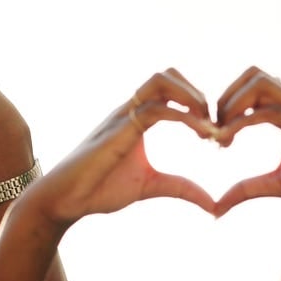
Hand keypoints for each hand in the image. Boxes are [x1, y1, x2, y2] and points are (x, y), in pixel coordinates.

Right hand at [22, 69, 215, 226]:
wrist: (65, 200)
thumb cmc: (99, 190)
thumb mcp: (150, 187)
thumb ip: (181, 189)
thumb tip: (213, 205)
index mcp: (136, 118)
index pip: (171, 89)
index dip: (197, 103)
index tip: (215, 134)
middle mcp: (129, 110)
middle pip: (167, 74)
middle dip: (197, 93)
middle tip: (214, 126)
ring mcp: (123, 116)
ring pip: (160, 80)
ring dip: (192, 97)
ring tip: (208, 127)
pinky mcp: (119, 130)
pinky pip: (156, 109)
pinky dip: (185, 117)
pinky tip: (202, 136)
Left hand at [214, 68, 280, 223]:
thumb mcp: (278, 186)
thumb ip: (247, 189)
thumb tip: (216, 208)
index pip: (253, 84)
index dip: (226, 102)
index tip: (214, 135)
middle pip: (254, 73)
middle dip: (225, 97)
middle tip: (214, 132)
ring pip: (262, 83)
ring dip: (232, 104)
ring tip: (221, 137)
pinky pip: (271, 113)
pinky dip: (242, 123)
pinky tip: (228, 142)